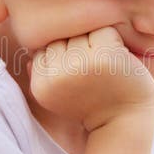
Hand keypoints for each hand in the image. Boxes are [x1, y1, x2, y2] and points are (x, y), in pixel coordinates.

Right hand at [27, 26, 153, 131]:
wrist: (125, 123)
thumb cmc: (93, 107)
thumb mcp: (59, 98)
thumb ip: (42, 77)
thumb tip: (28, 59)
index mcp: (41, 86)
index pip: (45, 47)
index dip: (65, 55)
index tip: (80, 75)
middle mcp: (58, 76)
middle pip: (62, 37)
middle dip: (79, 47)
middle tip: (94, 71)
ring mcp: (81, 65)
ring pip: (82, 32)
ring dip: (96, 43)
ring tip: (104, 66)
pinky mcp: (104, 56)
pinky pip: (104, 31)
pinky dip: (114, 41)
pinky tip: (118, 61)